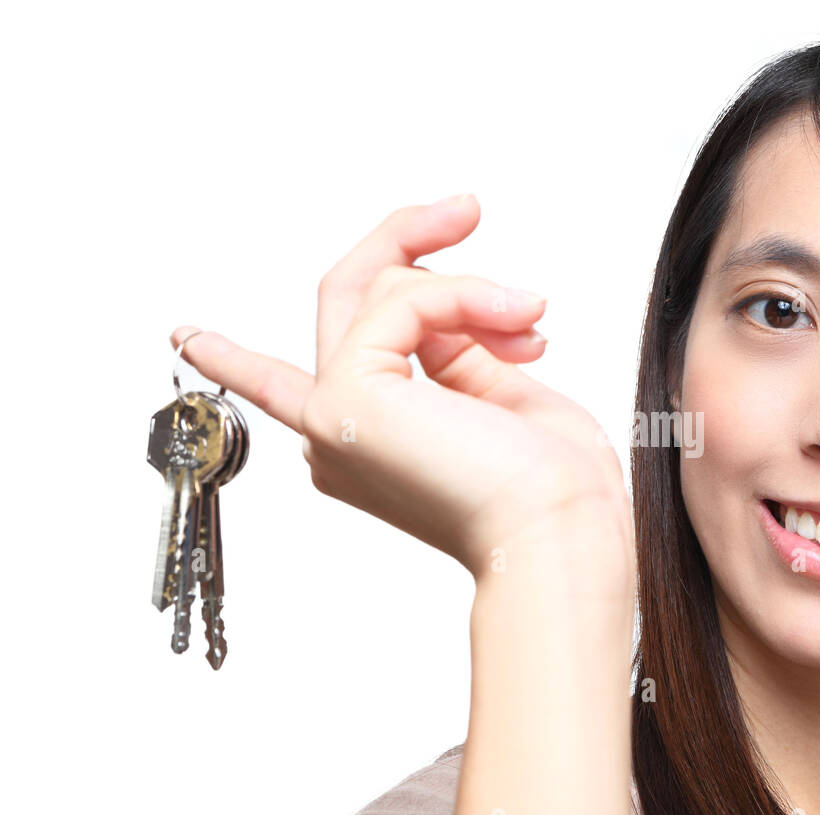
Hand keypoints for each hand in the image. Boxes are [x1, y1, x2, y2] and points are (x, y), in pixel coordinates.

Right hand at [171, 194, 632, 583]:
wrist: (560, 533)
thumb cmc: (552, 490)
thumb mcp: (502, 399)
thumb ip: (455, 350)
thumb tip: (442, 308)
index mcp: (372, 443)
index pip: (289, 384)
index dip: (234, 362)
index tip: (190, 337)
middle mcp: (340, 433)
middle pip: (345, 300)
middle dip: (406, 240)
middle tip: (464, 208)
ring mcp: (335, 414)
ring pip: (379, 287)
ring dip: (471, 290)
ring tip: (532, 321)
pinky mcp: (346, 397)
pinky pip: (404, 297)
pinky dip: (467, 297)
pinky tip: (517, 321)